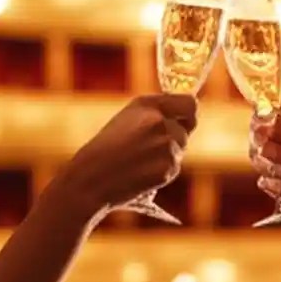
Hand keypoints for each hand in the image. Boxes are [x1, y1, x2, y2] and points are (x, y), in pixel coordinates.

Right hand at [48, 94, 197, 221]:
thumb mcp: (127, 118)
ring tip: (140, 161)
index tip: (184, 119)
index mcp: (148, 104)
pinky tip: (141, 173)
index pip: (189, 103)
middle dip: (175, 138)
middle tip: (151, 147)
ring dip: (168, 156)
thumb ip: (156, 114)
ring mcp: (165, 145)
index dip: (188, 113)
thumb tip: (186, 117)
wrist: (91, 178)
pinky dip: (162, 172)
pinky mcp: (167, 168)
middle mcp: (159, 121)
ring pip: (180, 149)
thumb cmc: (106, 149)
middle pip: (186, 129)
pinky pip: (174, 167)